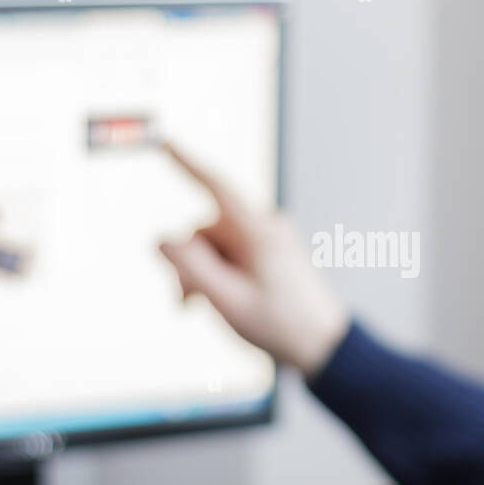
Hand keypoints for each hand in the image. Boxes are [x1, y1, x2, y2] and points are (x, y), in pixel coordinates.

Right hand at [156, 141, 350, 380]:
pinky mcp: (269, 251)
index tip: (164, 139)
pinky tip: (212, 299)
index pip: (217, 186)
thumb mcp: (227, 301)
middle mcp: (266, 227)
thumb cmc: (279, 324)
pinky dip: (216, 272)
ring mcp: (269, 238)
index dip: (187, 162)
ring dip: (200, 272)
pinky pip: (230, 252)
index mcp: (259, 233)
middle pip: (206, 229)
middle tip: (184, 303)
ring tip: (197, 306)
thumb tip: (161, 239)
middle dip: (188, 261)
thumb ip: (191, 269)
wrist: (322, 345)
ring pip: (214, 244)